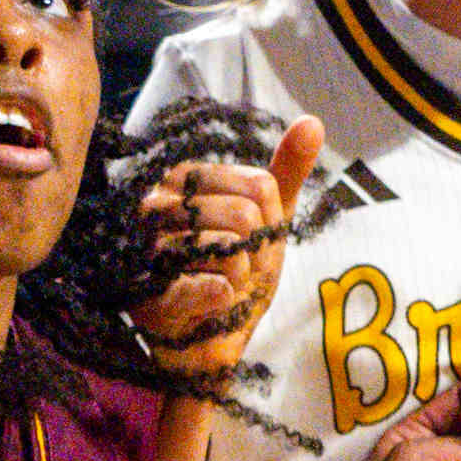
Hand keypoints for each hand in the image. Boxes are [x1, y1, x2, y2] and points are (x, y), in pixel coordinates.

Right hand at [131, 114, 322, 386]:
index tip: (250, 242)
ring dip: (242, 277)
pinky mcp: (150, 296)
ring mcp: (147, 250)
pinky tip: (216, 302)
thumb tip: (313, 122)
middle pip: (244, 214)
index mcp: (183, 178)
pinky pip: (214, 284)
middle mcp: (155, 206)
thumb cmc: (233, 272)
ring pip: (229, 247)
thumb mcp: (266, 220)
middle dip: (255, 253)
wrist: (211, 339)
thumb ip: (285, 172)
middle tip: (237, 271)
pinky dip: (228, 298)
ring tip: (223, 286)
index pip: (259, 185)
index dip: (269, 222)